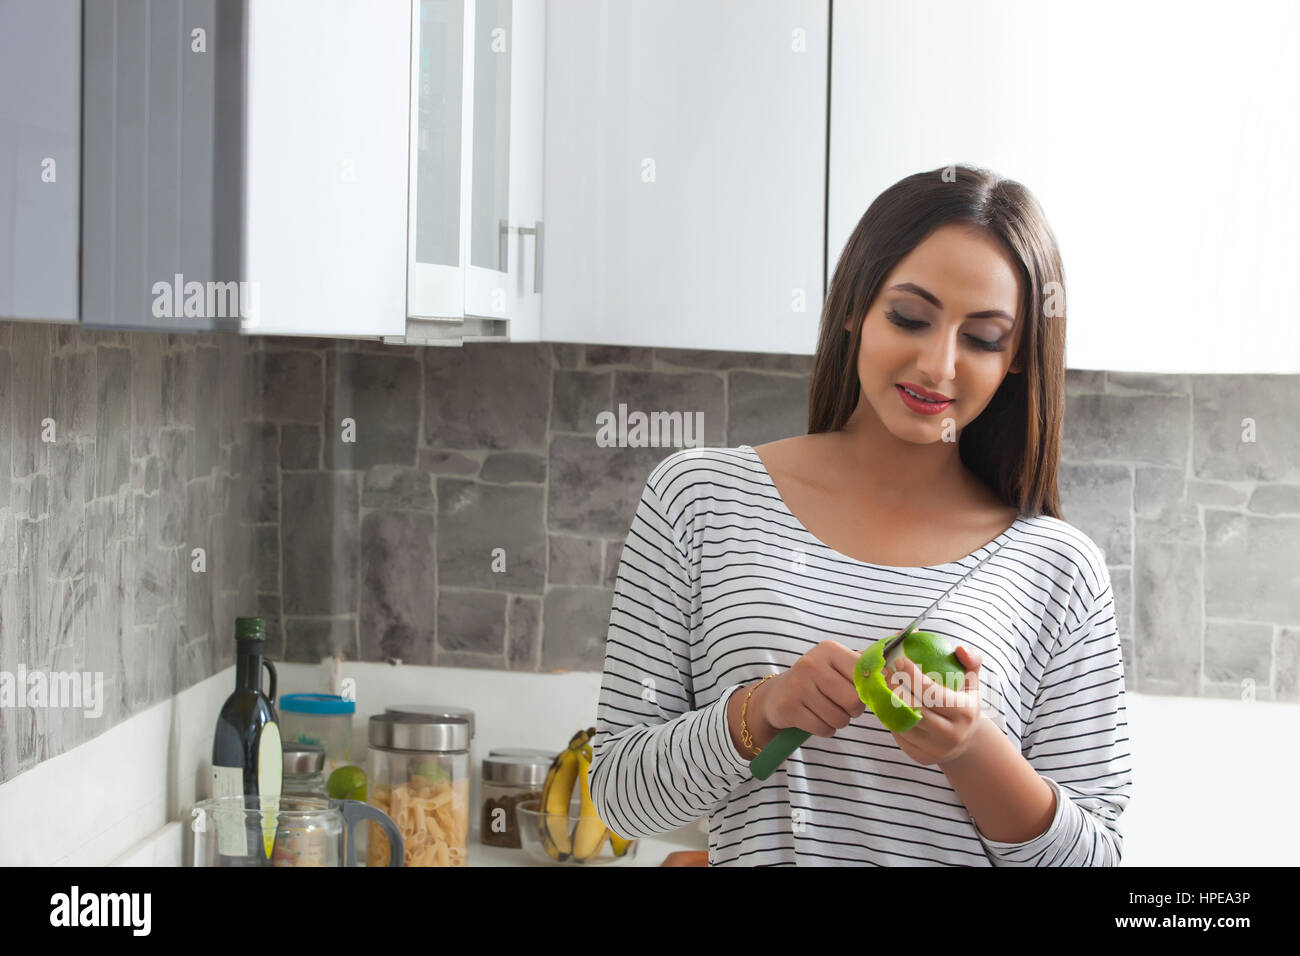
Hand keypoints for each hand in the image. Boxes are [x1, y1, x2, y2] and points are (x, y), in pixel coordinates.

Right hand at [755, 640, 866, 738]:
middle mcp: (811, 663)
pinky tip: (816, 718)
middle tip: (843, 705)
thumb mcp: (838, 664)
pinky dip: (825, 729)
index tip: (860, 691)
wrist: (777, 695)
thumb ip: (866, 663)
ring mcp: (798, 685)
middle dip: (854, 710)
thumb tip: (898, 650)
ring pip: (839, 718)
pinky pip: (823, 729)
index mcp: (829, 649)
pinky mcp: (789, 707)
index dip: (868, 690)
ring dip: (839, 721)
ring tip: (828, 710)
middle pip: (853, 700)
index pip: (864, 674)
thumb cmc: (817, 680)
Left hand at [880, 643, 984, 765]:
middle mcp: (952, 735)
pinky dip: (890, 717)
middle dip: (894, 686)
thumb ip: (970, 659)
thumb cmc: (964, 700)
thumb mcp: (972, 680)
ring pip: (903, 722)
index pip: (933, 692)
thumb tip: (959, 648)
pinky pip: (898, 734)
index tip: (898, 659)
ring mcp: (936, 749)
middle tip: (883, 670)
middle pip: (914, 708)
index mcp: (965, 713)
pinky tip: (886, 702)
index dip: (912, 675)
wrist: (965, 740)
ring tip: (881, 683)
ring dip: (888, 701)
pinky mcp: (920, 757)